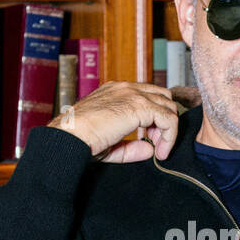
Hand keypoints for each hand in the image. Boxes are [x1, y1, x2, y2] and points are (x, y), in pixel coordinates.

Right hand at [48, 80, 179, 162]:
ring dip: (168, 130)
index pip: (148, 95)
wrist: (70, 136)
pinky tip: (160, 152)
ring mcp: (133, 94)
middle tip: (157, 143)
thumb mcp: (111, 144)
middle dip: (164, 120)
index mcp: (116, 91)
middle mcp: (126, 88)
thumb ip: (131, 146)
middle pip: (162, 97)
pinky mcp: (139, 106)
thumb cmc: (81, 140)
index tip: (150, 139)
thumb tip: (150, 150)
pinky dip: (169, 137)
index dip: (155, 118)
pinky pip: (168, 119)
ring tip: (160, 150)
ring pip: (168, 106)